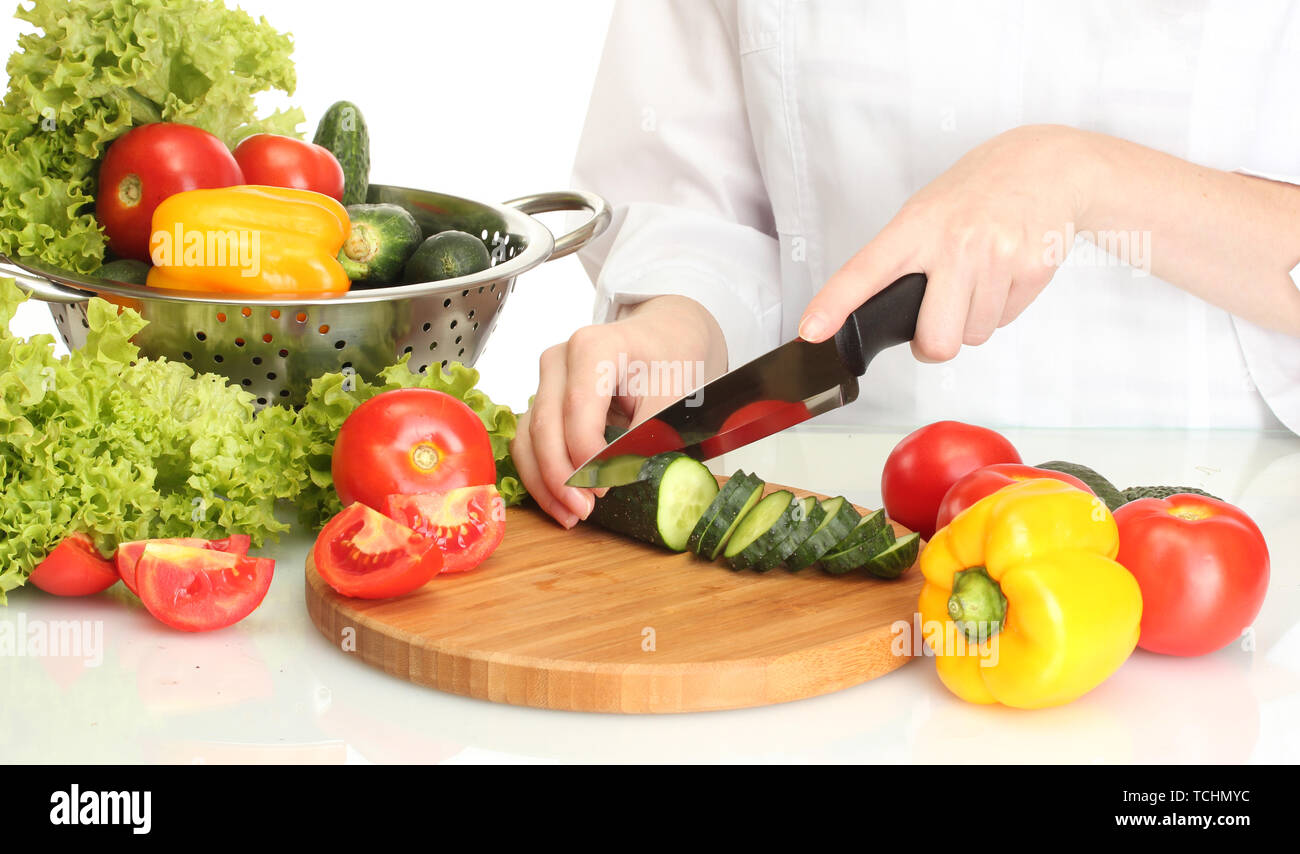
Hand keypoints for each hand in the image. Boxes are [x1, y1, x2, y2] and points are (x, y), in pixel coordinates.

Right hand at [511, 295, 726, 526]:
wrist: (665, 337)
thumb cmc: (672, 361)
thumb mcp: (672, 398)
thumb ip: (644, 437)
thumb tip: (615, 477)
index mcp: (593, 348)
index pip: (577, 410)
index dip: (587, 456)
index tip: (607, 488)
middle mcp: (559, 360)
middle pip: (544, 426)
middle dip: (560, 477)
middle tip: (584, 511)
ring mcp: (547, 380)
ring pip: (528, 437)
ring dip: (543, 482)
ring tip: (570, 515)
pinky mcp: (544, 400)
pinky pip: (529, 441)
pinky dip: (540, 474)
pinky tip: (559, 501)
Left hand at [798, 124, 1093, 359]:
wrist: (1046, 166)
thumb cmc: (976, 193)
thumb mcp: (926, 211)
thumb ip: (902, 259)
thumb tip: (880, 315)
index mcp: (916, 227)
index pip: (865, 271)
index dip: (834, 304)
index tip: (810, 330)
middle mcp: (954, 242)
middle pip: (935, 340)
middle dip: (934, 343)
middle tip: (938, 319)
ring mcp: (996, 256)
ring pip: (973, 336)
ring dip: (971, 321)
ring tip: (978, 278)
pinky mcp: (1032, 269)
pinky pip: (1004, 322)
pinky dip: (1000, 309)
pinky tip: (1003, 274)